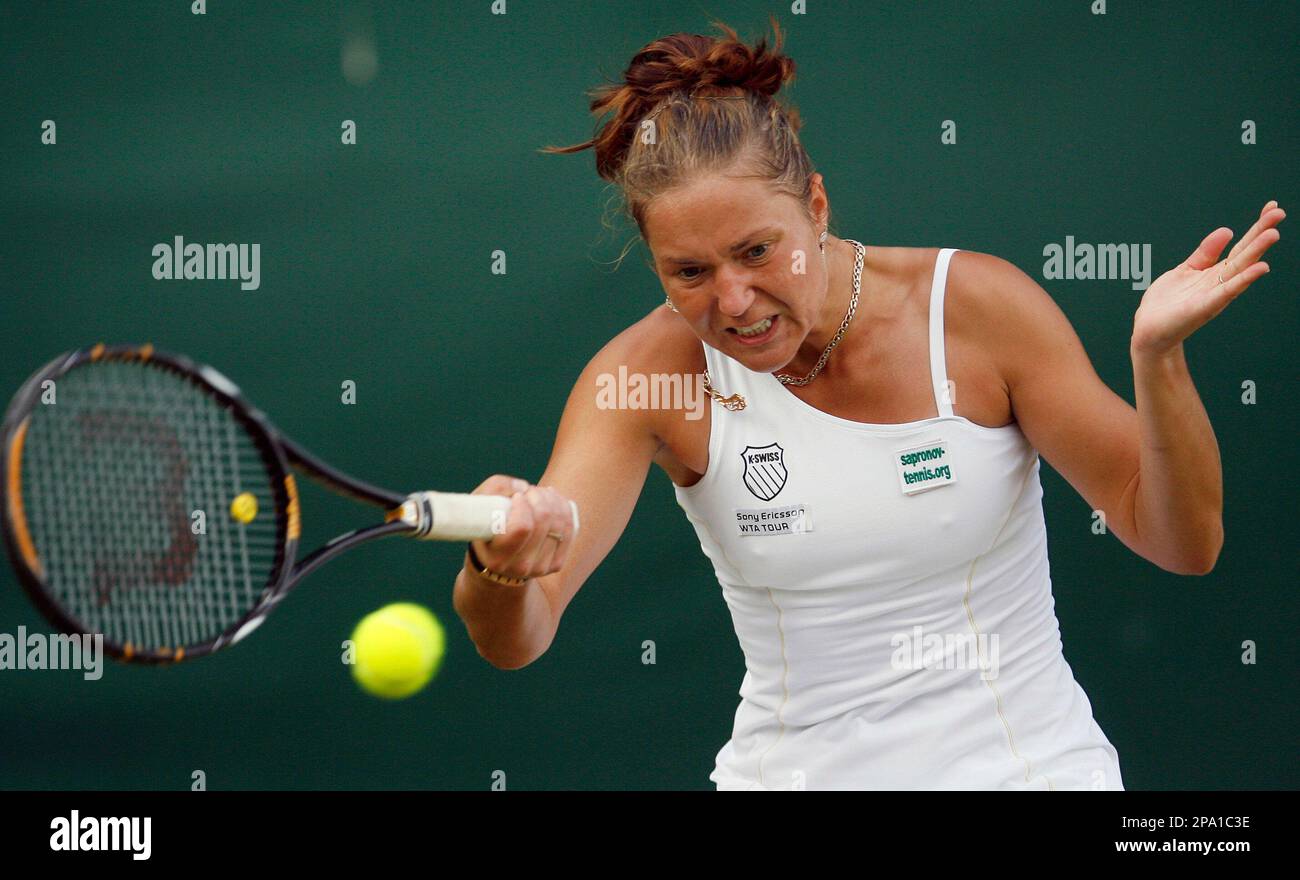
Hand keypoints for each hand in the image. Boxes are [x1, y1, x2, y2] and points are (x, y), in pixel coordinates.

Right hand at [466, 474, 578, 582]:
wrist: (498, 560)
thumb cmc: (486, 527)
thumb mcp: (478, 506)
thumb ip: (496, 488)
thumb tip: (523, 487)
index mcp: (497, 558)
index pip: (522, 527)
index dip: (523, 505)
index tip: (517, 497)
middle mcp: (520, 566)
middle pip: (544, 521)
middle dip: (539, 497)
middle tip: (529, 491)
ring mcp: (541, 568)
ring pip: (560, 524)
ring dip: (552, 500)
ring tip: (540, 493)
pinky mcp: (556, 564)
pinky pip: (570, 529)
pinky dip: (564, 509)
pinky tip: (553, 500)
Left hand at [1131, 200, 1284, 356]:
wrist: (1149, 330)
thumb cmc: (1167, 302)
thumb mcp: (1186, 270)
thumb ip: (1205, 253)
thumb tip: (1226, 230)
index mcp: (1216, 272)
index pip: (1241, 246)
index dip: (1255, 227)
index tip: (1271, 207)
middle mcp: (1220, 282)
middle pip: (1245, 254)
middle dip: (1261, 234)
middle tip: (1279, 213)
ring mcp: (1214, 294)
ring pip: (1240, 270)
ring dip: (1257, 252)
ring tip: (1272, 234)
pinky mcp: (1205, 306)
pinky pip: (1228, 290)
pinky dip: (1244, 279)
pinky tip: (1260, 268)